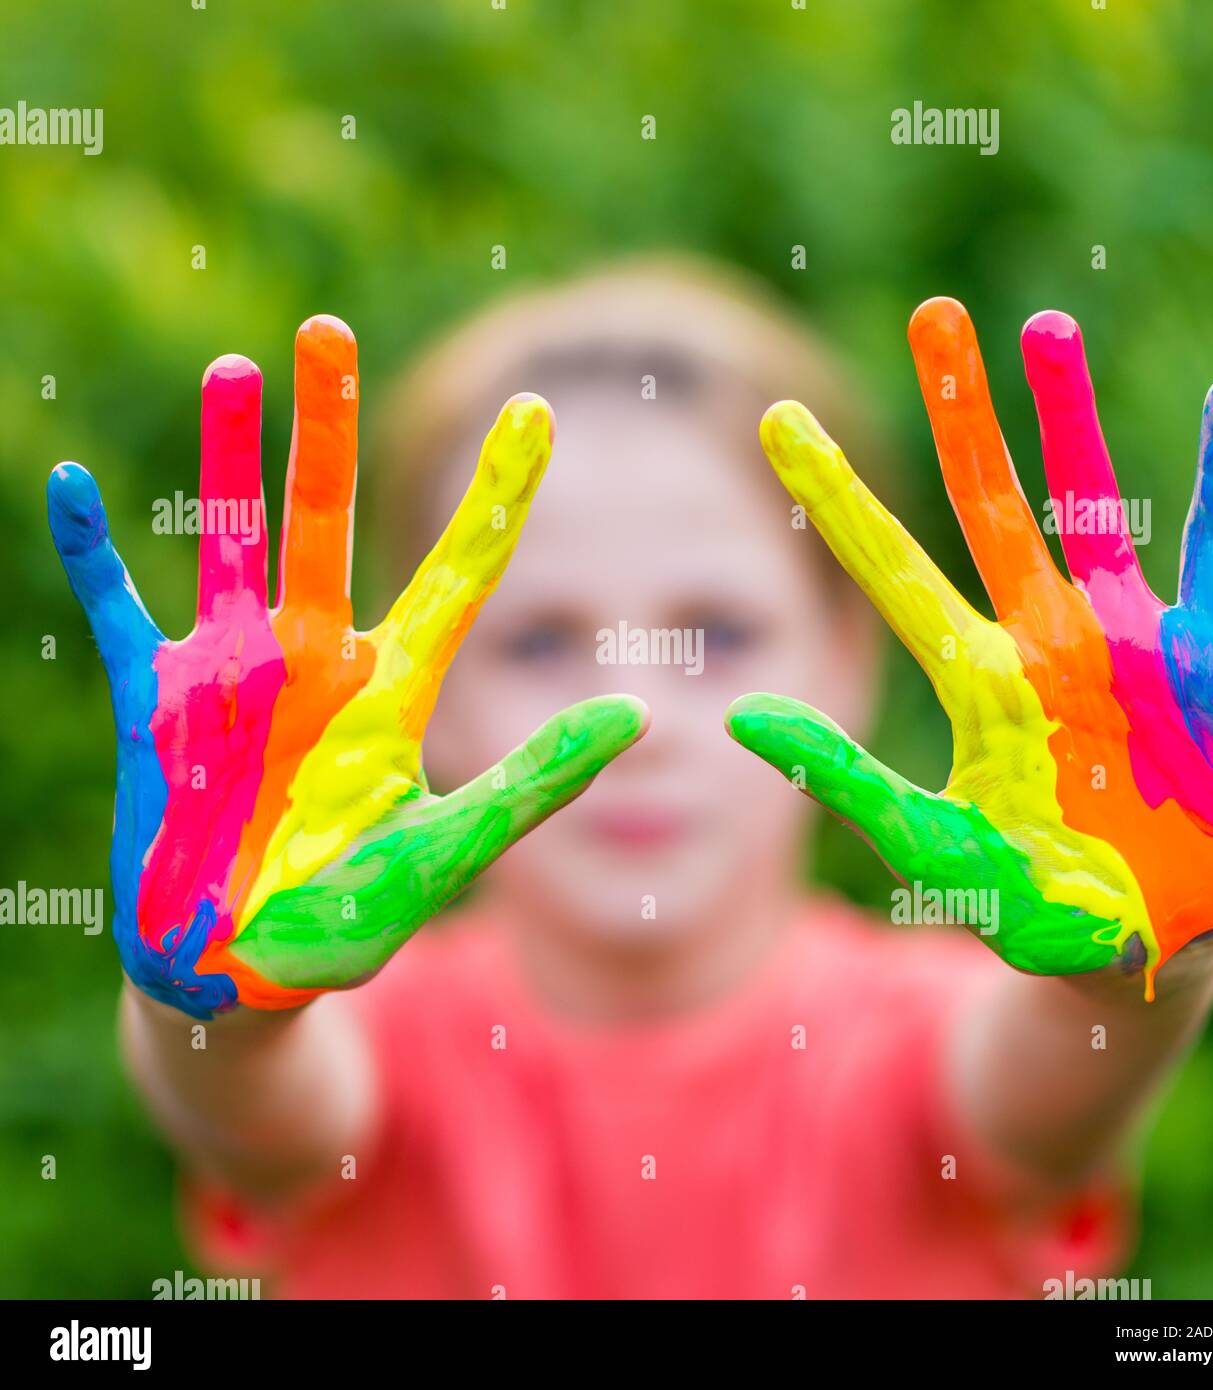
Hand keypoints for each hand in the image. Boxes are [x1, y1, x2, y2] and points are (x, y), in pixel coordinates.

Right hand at [49, 315, 646, 1017]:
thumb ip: (535, 783)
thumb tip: (640, 715)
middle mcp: (314, 662)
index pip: (460, 572)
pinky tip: (68, 484)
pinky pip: (115, 612)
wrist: (241, 977)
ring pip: (229, 539)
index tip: (535, 412)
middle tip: (327, 328)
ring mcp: (231, 676)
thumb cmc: (347, 925)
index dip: (496, 493)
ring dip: (223, 457)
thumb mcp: (448, 852)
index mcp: (391, 692)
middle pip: (324, 520)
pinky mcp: (156, 706)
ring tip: (234, 369)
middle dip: (325, 426)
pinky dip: (91, 555)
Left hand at [726, 297, 1212, 998]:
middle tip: (929, 313)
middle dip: (960, 410)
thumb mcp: (928, 845)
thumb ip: (840, 780)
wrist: (1138, 948)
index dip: (833, 493)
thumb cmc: (1028, 907)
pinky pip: (1210, 548)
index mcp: (970, 677)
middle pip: (986, 500)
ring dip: (1070, 416)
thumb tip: (738, 716)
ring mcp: (1117, 640)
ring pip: (1087, 502)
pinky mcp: (1197, 658)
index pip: (886, 563)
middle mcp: (1036, 639)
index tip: (776, 420)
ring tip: (1042, 326)